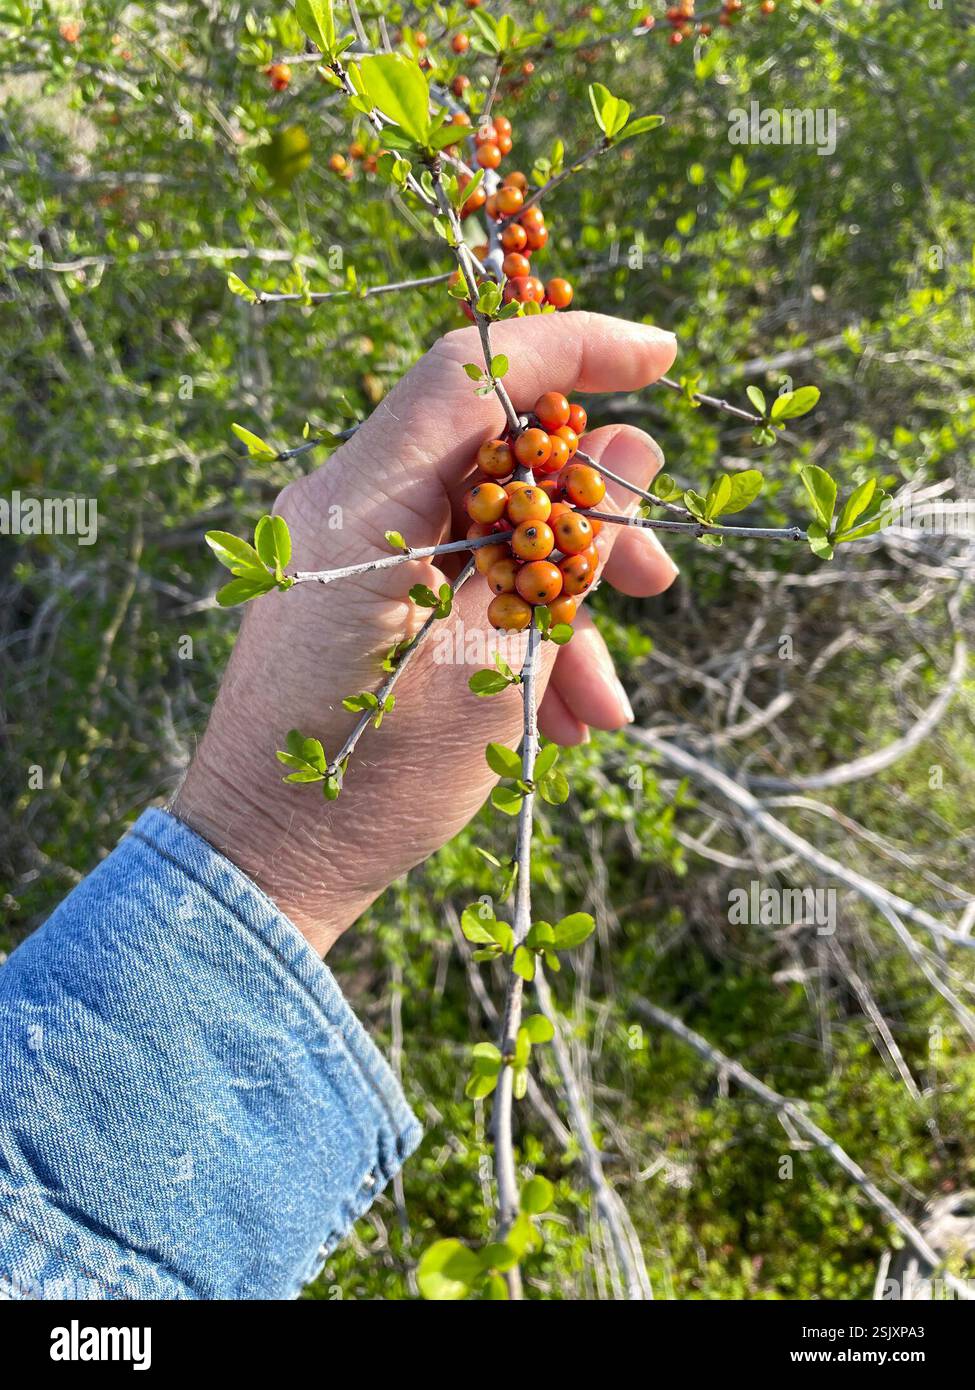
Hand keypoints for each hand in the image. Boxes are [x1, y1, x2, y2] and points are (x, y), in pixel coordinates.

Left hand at [174, 312, 677, 952]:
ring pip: (488, 526)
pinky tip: (562, 714)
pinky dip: (514, 628)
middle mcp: (345, 507)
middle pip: (495, 456)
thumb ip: (560, 553)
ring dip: (562, 600)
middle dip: (590, 517)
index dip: (574, 347)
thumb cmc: (371, 783)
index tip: (662, 359)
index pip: (470, 372)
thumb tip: (625, 448)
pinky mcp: (358, 593)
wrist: (268, 865)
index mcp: (360, 507)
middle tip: (655, 578)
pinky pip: (455, 577)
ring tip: (605, 700)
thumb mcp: (495, 669)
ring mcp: (347, 550)